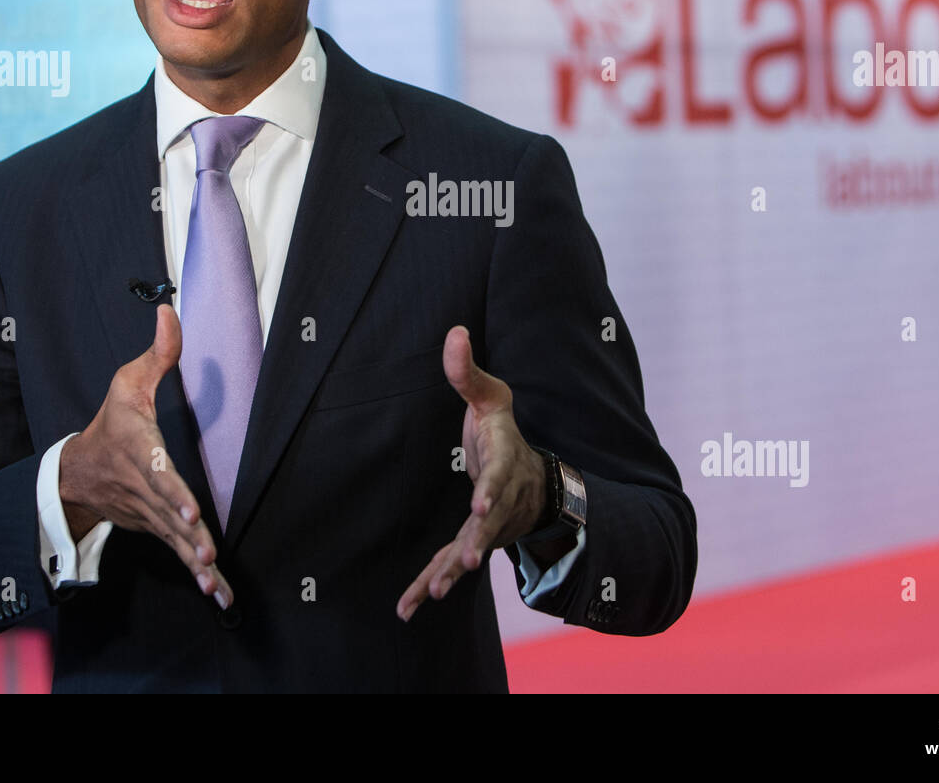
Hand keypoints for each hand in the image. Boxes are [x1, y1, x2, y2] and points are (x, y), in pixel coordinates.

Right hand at [59, 304, 232, 608]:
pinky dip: (200, 576)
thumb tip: (169, 310)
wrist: (78, 474)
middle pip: (167, 513)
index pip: (156, 472)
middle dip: (184, 535)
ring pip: (174, 540)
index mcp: (138, 452)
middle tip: (203, 552)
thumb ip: (156, 353)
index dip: (172, 493)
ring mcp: (150, 514)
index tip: (189, 511)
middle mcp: (144, 488)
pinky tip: (220, 594)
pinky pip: (180, 553)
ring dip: (193, 562)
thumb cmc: (111, 424)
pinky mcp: (159, 529)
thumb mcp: (126, 383)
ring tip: (214, 582)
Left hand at [396, 325, 544, 621]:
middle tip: (470, 561)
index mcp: (505, 461)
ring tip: (437, 591)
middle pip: (490, 524)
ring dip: (454, 571)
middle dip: (480, 542)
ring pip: (470, 551)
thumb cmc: (505, 433)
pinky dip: (429, 586)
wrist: (532, 479)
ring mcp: (488, 526)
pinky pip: (450, 565)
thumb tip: (455, 330)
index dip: (491, 490)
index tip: (482, 503)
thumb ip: (468, 372)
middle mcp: (500, 500)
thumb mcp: (492, 398)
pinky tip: (406, 608)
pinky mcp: (471, 542)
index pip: (499, 476)